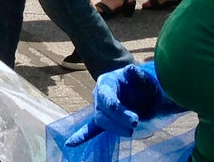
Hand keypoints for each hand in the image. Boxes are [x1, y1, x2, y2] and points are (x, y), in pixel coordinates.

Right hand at [67, 62, 184, 145]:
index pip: (106, 95)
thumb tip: (131, 70)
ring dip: (115, 128)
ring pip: (100, 121)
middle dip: (118, 119)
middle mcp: (99, 95)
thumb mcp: (142, 77)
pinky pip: (91, 129)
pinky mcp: (102, 120)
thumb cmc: (141, 83)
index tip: (126, 114)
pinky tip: (70, 143)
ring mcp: (99, 108)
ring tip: (130, 131)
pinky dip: (82, 136)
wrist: (142, 91)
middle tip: (135, 122)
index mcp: (106, 82)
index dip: (114, 105)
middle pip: (103, 111)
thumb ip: (137, 75)